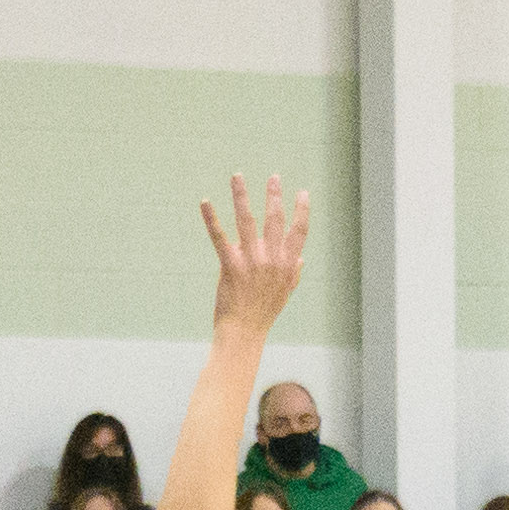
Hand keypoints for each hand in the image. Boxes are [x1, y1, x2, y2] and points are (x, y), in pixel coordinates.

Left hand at [200, 171, 308, 338]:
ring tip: (237, 176)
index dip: (302, 211)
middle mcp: (272, 260)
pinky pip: (219, 237)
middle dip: (275, 196)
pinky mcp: (230, 266)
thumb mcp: (284, 293)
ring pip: (247, 221)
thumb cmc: (263, 313)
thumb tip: (301, 259)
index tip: (303, 193)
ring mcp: (251, 262)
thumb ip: (293, 273)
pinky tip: (205, 202)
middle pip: (275, 220)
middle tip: (274, 177)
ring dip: (242, 196)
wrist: (244, 333)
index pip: (299, 233)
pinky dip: (211, 218)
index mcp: (287, 265)